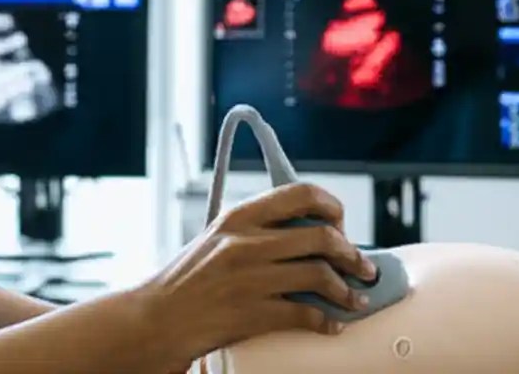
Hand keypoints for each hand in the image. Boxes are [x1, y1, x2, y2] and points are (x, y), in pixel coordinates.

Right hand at [138, 182, 376, 364]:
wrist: (155, 319)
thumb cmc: (187, 280)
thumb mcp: (217, 238)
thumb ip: (256, 229)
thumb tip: (308, 232)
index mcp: (239, 216)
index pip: (299, 194)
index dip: (330, 206)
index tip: (341, 222)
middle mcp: (247, 242)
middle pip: (321, 237)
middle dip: (352, 254)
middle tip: (363, 267)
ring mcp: (250, 278)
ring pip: (320, 275)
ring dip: (347, 290)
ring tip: (356, 300)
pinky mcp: (251, 312)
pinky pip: (305, 314)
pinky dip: (326, 321)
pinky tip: (332, 324)